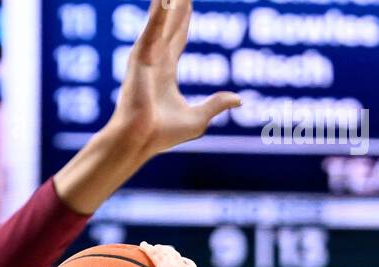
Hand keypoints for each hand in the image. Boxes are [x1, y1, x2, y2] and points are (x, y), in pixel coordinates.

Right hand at [112, 0, 239, 158]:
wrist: (139, 140)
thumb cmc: (161, 135)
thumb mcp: (197, 119)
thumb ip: (217, 104)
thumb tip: (239, 100)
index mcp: (167, 70)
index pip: (180, 35)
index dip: (185, 16)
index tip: (189, 1)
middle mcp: (156, 58)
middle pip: (172, 21)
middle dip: (179, 1)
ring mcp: (147, 55)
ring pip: (163, 16)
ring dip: (169, 0)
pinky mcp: (141, 55)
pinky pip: (154, 25)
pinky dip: (160, 9)